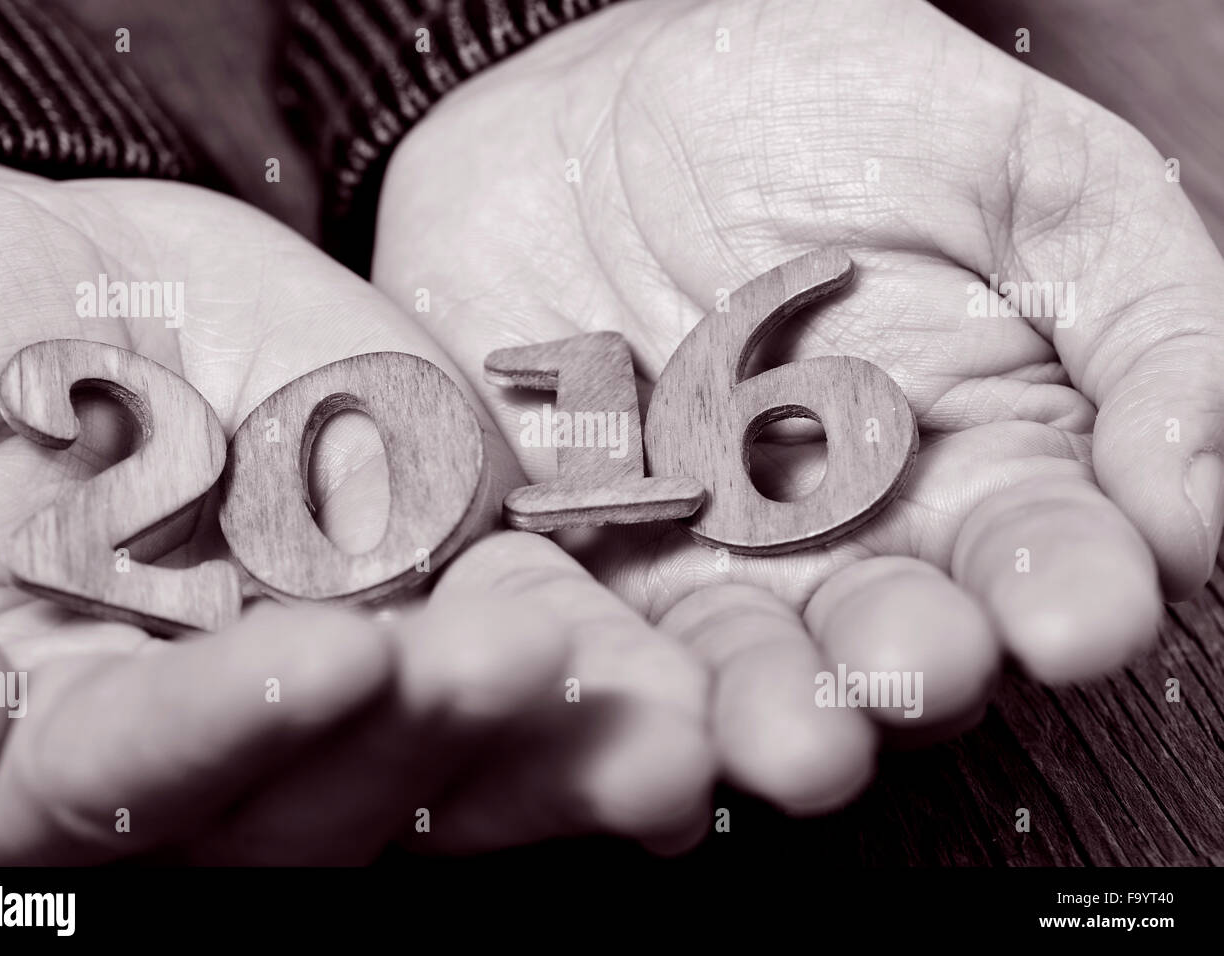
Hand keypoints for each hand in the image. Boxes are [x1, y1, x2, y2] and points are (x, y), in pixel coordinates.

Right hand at [0, 167, 710, 860]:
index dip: (216, 729)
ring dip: (549, 745)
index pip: (125, 774)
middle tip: (506, 668)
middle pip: (316, 795)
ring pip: (449, 750)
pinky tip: (675, 688)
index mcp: (60, 720)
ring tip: (652, 735)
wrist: (77, 278)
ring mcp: (348, 663)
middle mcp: (220, 728)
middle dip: (420, 735)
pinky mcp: (448, 590)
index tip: (317, 654)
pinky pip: (532, 646)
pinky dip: (599, 666)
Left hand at [371, 0, 1223, 810]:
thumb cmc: (846, 120)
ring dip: (757, 704)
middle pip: (883, 638)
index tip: (1072, 614)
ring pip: (734, 656)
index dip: (1068, 589)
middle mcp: (842, 539)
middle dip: (898, 667)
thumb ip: (1145, 330)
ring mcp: (699, 550)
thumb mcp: (1036, 187)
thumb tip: (1186, 502)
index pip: (1041, 557)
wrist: (624, 104)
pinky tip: (619, 689)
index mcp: (973, 469)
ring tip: (779, 733)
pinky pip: (580, 612)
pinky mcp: (574, 540)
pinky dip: (595, 657)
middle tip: (909, 672)